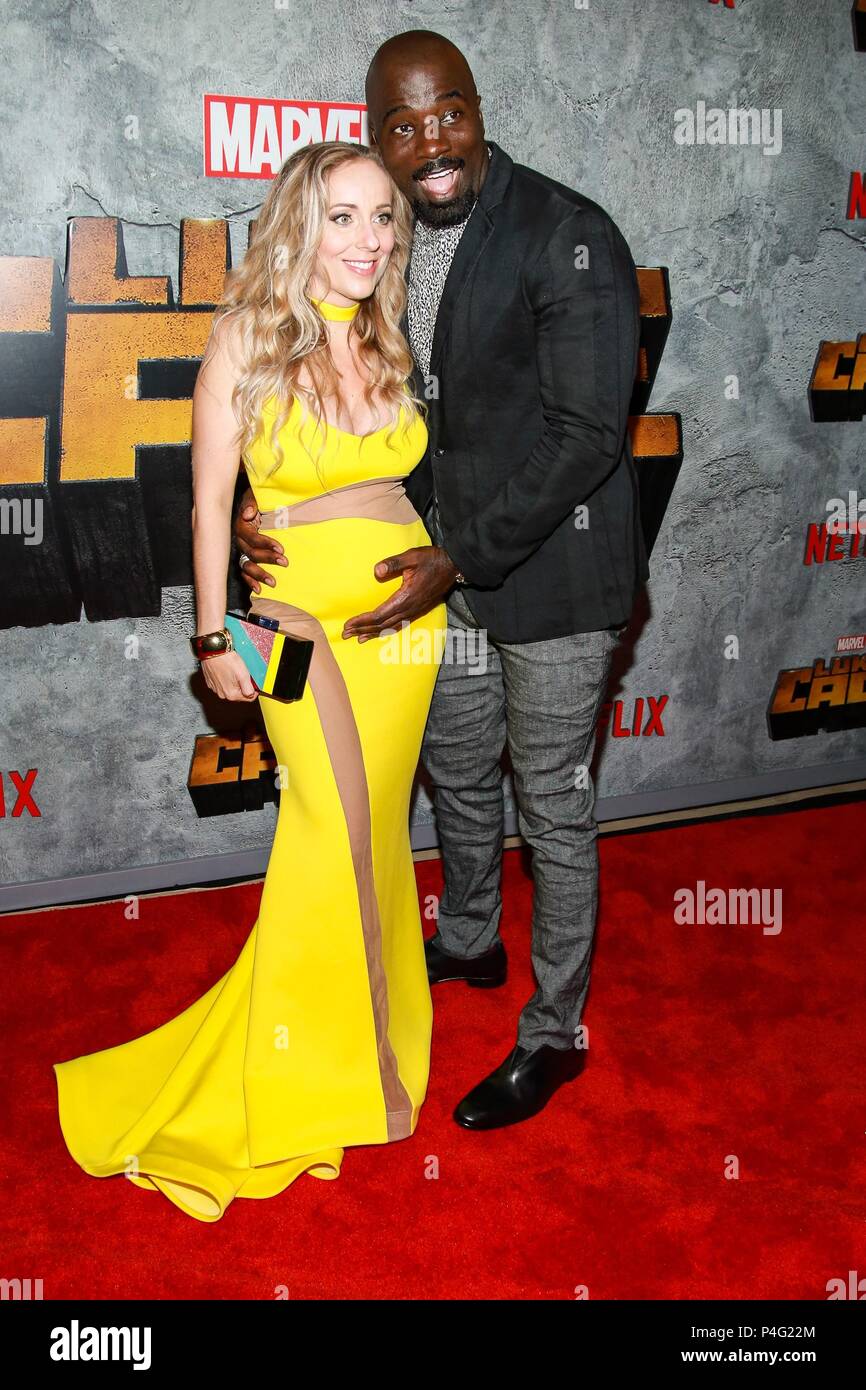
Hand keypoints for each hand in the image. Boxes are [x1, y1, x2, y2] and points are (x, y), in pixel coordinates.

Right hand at [199, 650, 258, 701]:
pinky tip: (226, 670)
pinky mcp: (210, 682)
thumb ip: (249, 688)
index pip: (248, 698)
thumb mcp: (244, 675)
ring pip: (230, 688)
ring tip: (234, 670)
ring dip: (234, 681)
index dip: (254, 690)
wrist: (213, 650)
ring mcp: (215, 688)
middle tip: (243, 673)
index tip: (254, 681)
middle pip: (239, 693)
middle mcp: (222, 694)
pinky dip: (226, 678)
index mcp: (231, 694)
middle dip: (243, 685)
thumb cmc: (227, 660)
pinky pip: (222, 683)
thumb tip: (252, 694)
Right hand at [233, 486, 286, 593]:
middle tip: (285, 562)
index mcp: (241, 526)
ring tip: (273, 582)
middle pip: (251, 553)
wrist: (252, 504)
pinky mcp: (243, 558)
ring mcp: (240, 551)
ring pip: (246, 565)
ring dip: (259, 574)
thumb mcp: (254, 496)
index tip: (281, 548)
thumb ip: (252, 503)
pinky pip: (243, 572)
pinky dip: (250, 581)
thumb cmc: (256, 500)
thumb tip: (248, 514)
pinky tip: (258, 589)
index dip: (265, 543)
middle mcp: (239, 540)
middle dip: (268, 559)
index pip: (251, 537)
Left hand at [342, 546, 457, 641]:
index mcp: (405, 597)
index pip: (379, 615)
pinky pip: (399, 625)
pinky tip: (380, 632)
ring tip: (358, 638)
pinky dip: (386, 630)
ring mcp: (415, 611)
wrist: (453, 566)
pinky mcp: (418, 610)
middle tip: (345, 634)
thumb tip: (377, 571)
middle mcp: (409, 608)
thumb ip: (394, 563)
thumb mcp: (412, 556)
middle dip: (362, 629)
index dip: (362, 621)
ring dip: (373, 633)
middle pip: (382, 625)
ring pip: (390, 627)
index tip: (348, 624)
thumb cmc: (432, 559)